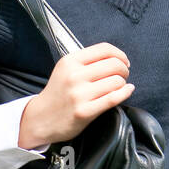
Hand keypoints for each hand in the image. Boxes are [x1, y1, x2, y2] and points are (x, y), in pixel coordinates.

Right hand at [17, 42, 133, 149]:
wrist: (40, 119)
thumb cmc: (58, 94)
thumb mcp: (65, 69)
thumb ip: (86, 61)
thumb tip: (117, 58)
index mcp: (70, 61)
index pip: (104, 49)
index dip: (119, 54)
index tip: (123, 61)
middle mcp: (74, 75)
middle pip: (113, 64)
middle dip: (123, 70)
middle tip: (122, 75)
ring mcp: (79, 94)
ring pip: (116, 81)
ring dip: (122, 84)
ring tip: (117, 87)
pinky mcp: (85, 111)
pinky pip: (113, 98)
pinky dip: (125, 93)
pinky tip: (127, 91)